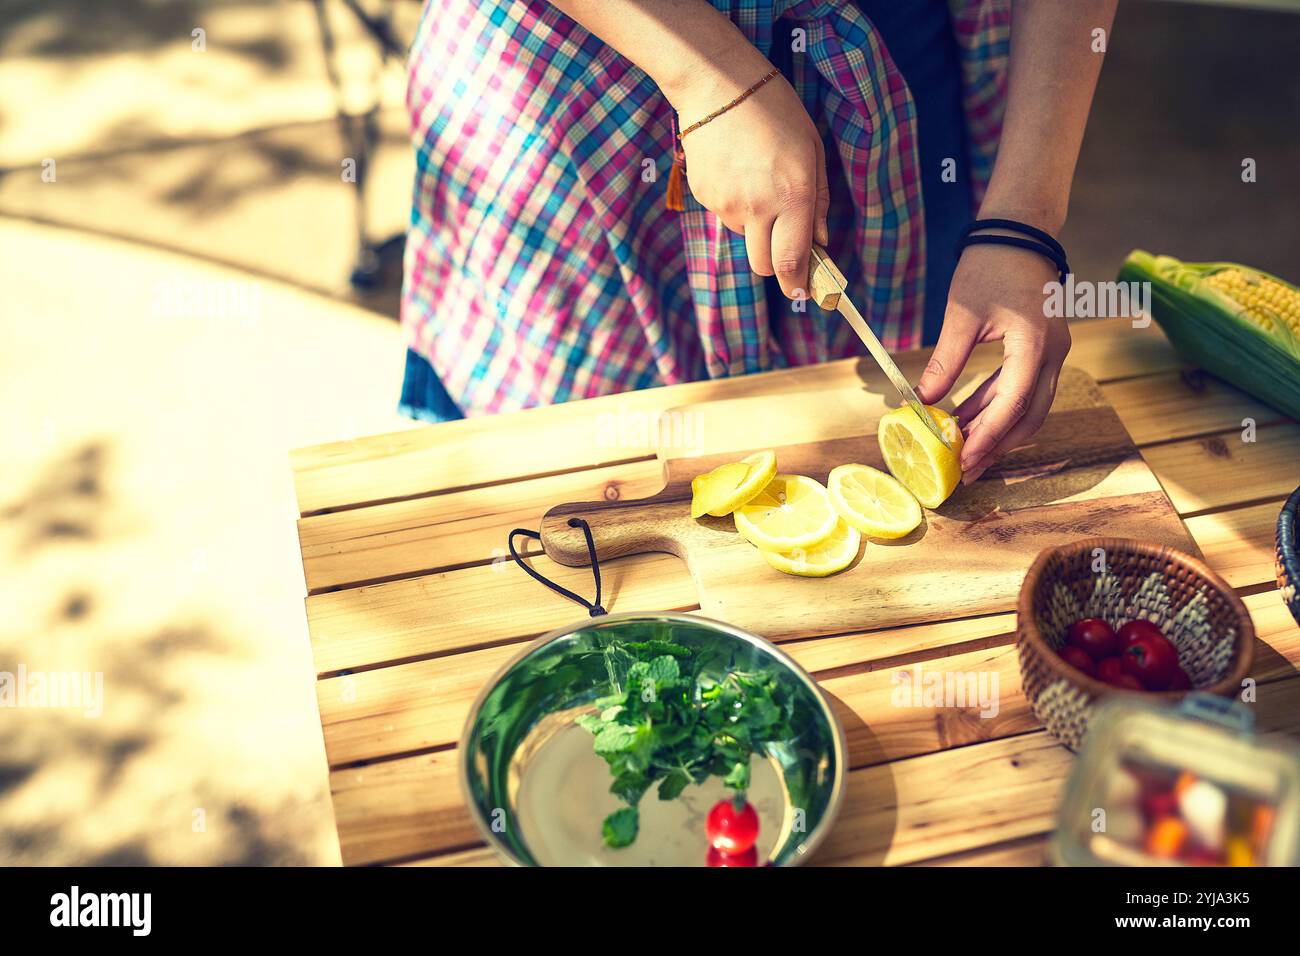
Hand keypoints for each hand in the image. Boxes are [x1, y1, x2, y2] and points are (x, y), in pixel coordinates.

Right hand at [673, 70, 829, 298]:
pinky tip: (738, 170)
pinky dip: (736, 204)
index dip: (800, 285)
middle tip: (786, 245)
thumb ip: (819, 201)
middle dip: (778, 265)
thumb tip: (821, 242)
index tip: (805, 293)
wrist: (718, 84)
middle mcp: (758, 207)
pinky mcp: (704, 196)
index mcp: (793, 195)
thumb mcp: (812, 150)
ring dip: (757, 225)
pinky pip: (726, 215)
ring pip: (745, 237)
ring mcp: (726, 204)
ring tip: (759, 180)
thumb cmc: (775, 111)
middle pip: (764, 266)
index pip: (793, 262)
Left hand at [914, 243, 1071, 482]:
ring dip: (998, 430)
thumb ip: (944, 362)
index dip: (988, 436)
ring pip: (1030, 407)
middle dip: (997, 446)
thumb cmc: (990, 266)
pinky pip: (1024, 389)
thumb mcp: (961, 316)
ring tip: (963, 450)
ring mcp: (1053, 352)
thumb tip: (920, 403)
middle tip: (966, 470)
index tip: (963, 460)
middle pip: (1030, 416)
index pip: (1013, 404)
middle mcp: (1053, 353)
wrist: (1019, 232)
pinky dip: (998, 407)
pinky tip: (968, 420)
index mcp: (1035, 344)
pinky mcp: (1044, 350)